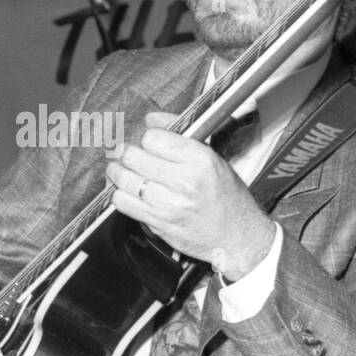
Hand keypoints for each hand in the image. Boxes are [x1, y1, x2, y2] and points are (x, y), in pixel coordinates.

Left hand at [106, 111, 276, 281]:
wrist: (237, 236)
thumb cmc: (225, 195)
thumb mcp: (212, 158)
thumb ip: (180, 135)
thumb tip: (150, 119)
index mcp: (201, 160)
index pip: (153, 138)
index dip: (148, 139)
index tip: (150, 144)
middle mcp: (186, 181)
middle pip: (133, 156)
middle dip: (127, 153)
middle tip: (129, 156)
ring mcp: (170, 206)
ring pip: (123, 179)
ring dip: (118, 173)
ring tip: (123, 171)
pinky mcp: (158, 224)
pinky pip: (122, 203)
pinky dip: (119, 195)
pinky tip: (129, 192)